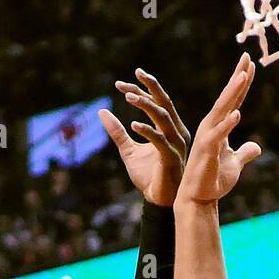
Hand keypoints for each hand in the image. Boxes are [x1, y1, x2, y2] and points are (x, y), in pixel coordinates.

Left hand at [100, 69, 189, 206]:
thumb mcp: (128, 150)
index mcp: (169, 128)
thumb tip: (102, 112)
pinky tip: (132, 124)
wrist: (157, 200)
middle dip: (148, 87)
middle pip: (163, 103)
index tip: (120, 83)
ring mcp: (176, 145)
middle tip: (131, 77)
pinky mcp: (171, 158)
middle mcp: (176, 132)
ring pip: (163, 117)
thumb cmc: (148, 175)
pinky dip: (147, 131)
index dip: (141, 89)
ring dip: (145, 105)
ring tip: (128, 97)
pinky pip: (160, 140)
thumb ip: (117, 132)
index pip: (156, 102)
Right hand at [176, 53, 261, 205]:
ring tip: (243, 76)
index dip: (242, 83)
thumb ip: (245, 153)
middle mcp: (212, 127)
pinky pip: (219, 135)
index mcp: (219, 127)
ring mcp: (208, 138)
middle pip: (228, 98)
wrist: (199, 199)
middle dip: (237, 78)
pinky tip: (237, 114)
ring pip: (222, 111)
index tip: (250, 64)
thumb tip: (256, 147)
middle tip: (247, 58)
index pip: (234, 100)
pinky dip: (228, 125)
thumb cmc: (213, 181)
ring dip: (233, 93)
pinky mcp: (206, 151)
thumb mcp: (235, 164)